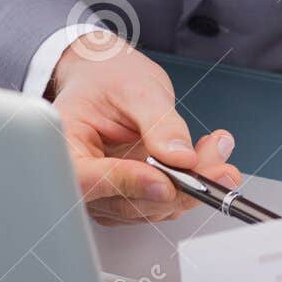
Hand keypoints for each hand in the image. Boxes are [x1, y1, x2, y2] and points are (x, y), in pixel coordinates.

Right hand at [48, 30, 240, 225]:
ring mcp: (108, 191)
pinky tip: (209, 158)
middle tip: (215, 162)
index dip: (127, 184)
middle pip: (127, 202)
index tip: (165, 180)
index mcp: (65, 145)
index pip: (89, 179)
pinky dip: (192, 184)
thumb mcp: (136, 87)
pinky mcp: (132, 195)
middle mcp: (83, 177)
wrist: (107, 75)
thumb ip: (159, 123)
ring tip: (217, 149)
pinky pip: (164, 202)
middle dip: (177, 186)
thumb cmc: (107, 76)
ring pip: (152, 207)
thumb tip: (180, 157)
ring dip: (192, 186)